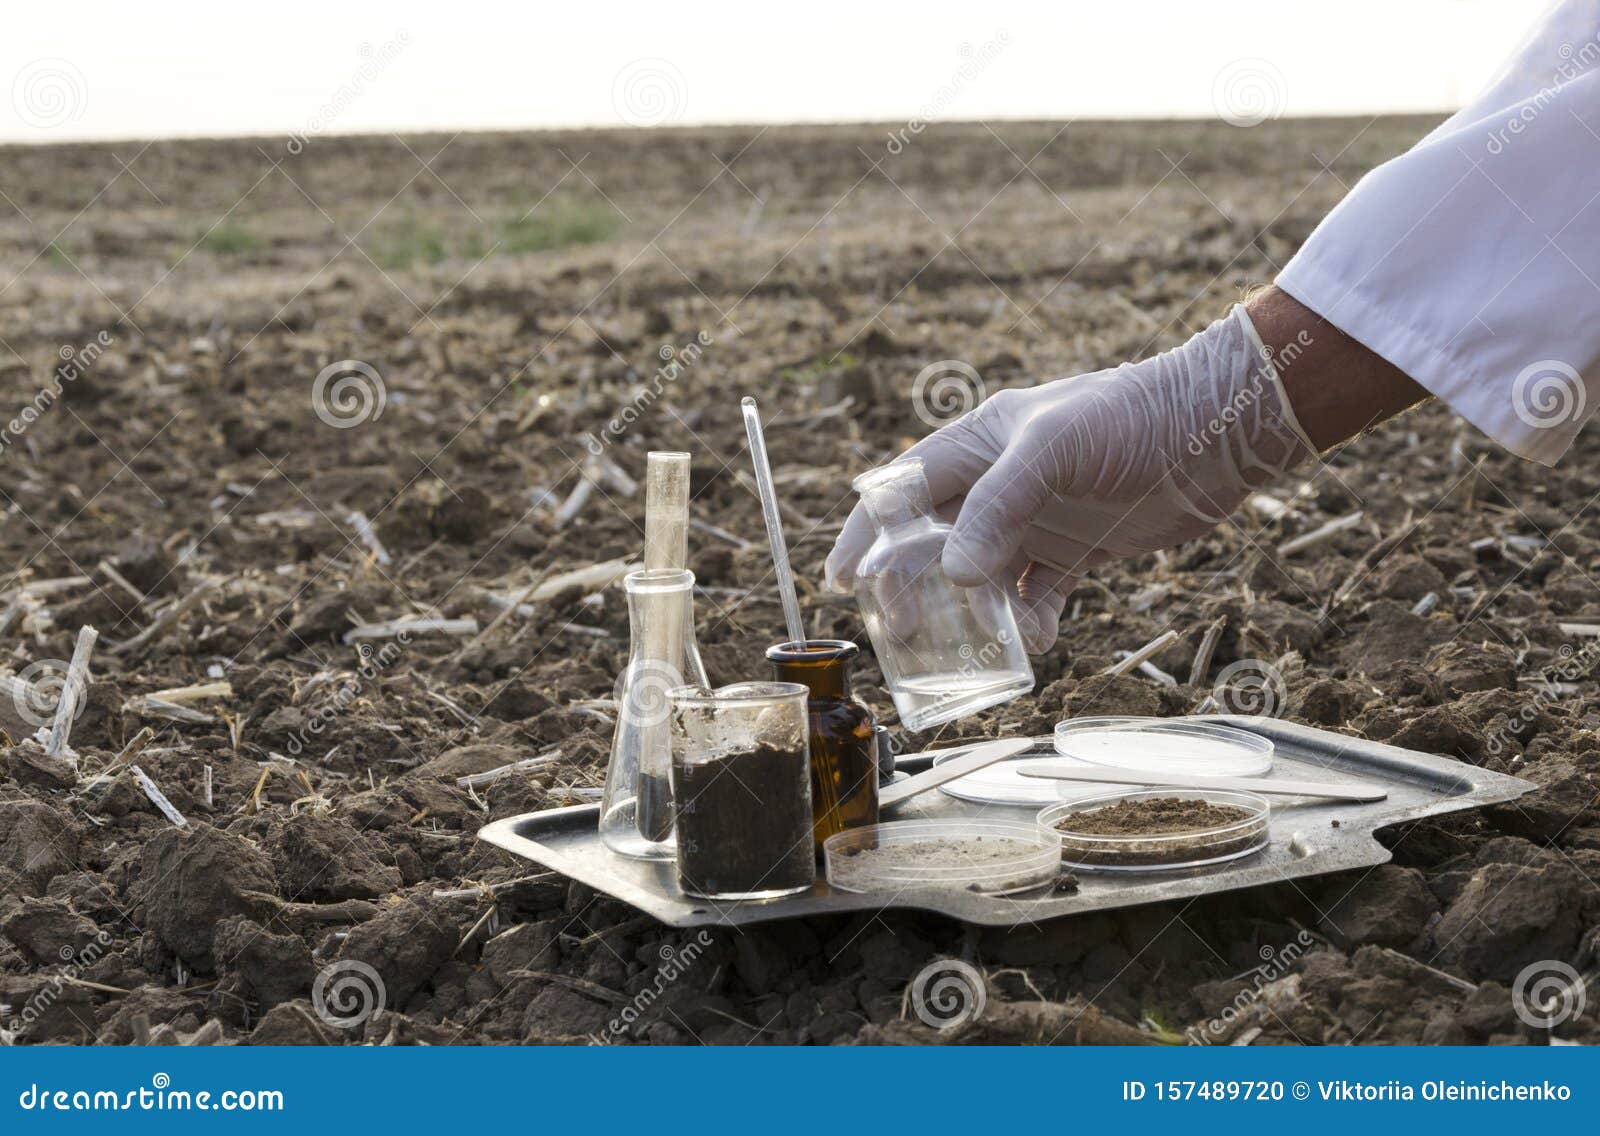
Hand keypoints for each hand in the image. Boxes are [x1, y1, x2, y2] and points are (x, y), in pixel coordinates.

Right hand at [826, 305, 1315, 652]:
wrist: (1219, 430)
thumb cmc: (1131, 418)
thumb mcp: (1052, 448)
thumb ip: (998, 507)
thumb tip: (954, 577)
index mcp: (977, 443)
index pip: (902, 491)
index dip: (866, 534)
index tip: (843, 581)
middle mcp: (998, 481)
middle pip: (935, 541)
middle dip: (916, 587)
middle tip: (908, 632)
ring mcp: (1038, 516)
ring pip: (985, 576)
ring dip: (979, 613)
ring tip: (989, 643)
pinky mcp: (1077, 547)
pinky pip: (1036, 593)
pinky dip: (1031, 619)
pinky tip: (1041, 637)